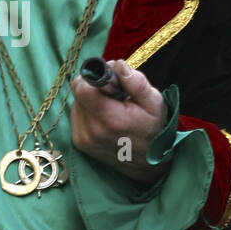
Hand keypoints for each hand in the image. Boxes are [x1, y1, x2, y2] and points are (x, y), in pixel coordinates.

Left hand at [69, 60, 170, 184]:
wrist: (148, 165)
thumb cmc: (153, 130)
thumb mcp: (154, 103)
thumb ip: (136, 82)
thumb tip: (117, 64)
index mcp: (109, 119)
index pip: (82, 87)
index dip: (93, 77)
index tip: (109, 81)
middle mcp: (91, 130)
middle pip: (79, 92)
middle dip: (94, 87)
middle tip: (114, 95)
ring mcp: (83, 138)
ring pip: (76, 103)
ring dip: (91, 100)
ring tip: (111, 109)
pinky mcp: (79, 142)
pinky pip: (77, 115)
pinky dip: (88, 112)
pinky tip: (105, 118)